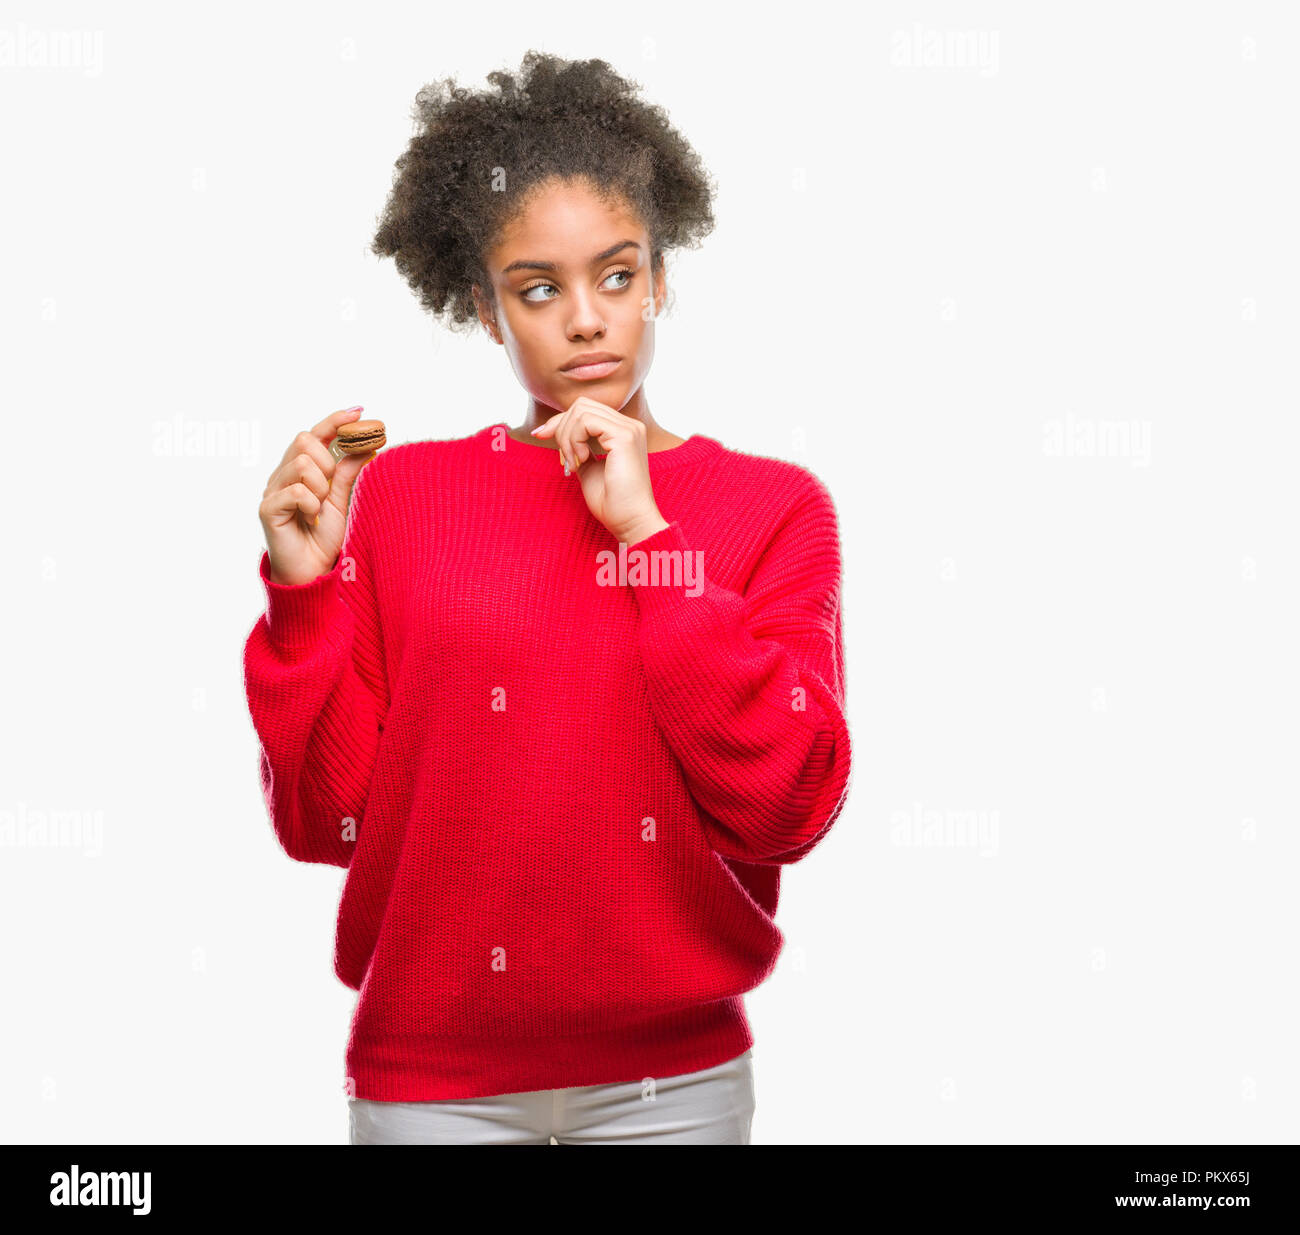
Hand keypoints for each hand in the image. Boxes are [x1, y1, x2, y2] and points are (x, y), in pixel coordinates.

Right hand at [259, 405, 376, 585]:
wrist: (311, 571)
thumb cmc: (322, 537)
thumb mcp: (342, 500)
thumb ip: (347, 473)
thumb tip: (366, 445)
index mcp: (300, 470)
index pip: (315, 434)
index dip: (334, 420)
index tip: (359, 411)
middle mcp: (283, 475)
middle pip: (304, 440)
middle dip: (327, 461)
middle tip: (330, 489)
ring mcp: (272, 490)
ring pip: (301, 465)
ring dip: (320, 487)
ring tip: (319, 509)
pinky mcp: (267, 508)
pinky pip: (296, 491)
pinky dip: (311, 504)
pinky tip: (310, 519)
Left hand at [531, 399, 669, 542]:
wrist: (629, 522)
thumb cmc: (611, 502)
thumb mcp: (588, 468)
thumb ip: (578, 447)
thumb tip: (555, 432)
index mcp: (623, 431)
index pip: (585, 410)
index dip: (560, 422)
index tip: (541, 436)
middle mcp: (630, 425)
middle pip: (581, 405)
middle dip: (561, 428)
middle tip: (565, 460)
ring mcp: (629, 429)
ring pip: (581, 411)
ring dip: (567, 437)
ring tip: (573, 464)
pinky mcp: (624, 436)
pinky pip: (585, 421)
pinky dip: (574, 440)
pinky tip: (580, 461)